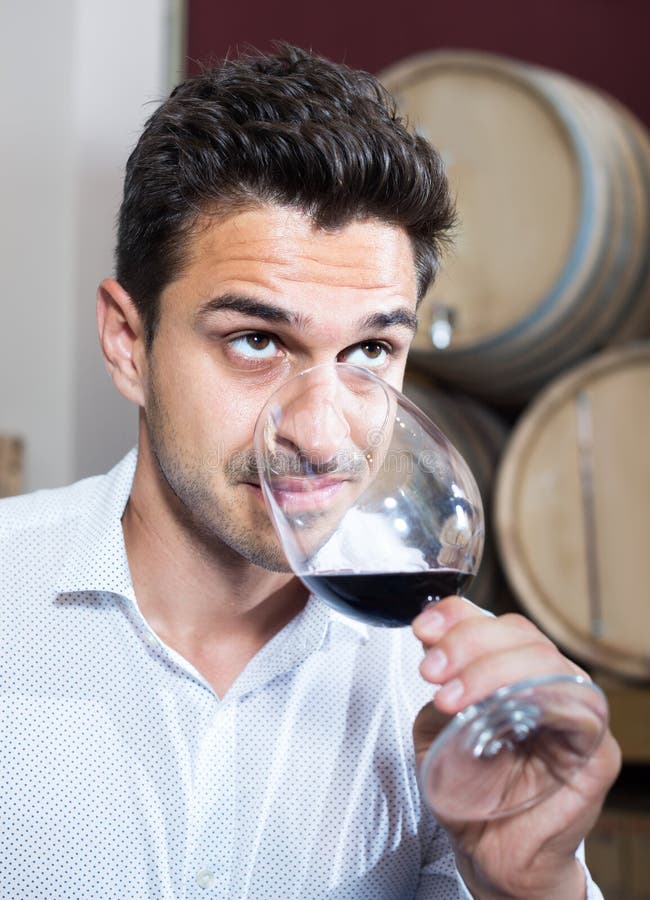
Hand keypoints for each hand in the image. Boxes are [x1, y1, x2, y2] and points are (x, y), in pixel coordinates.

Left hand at [412, 596, 620, 899]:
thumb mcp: (437, 724)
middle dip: (467, 643)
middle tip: (432, 671)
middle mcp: (547, 682)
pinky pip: (575, 707)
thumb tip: (430, 640)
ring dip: (490, 671)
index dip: (457, 615)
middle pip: (518, 633)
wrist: (489, 854)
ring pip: (544, 661)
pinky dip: (535, 697)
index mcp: (512, 670)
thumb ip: (440, 681)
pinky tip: (497, 712)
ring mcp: (575, 711)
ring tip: (450, 698)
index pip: (494, 622)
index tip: (423, 629)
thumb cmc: (469, 788)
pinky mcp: (595, 750)